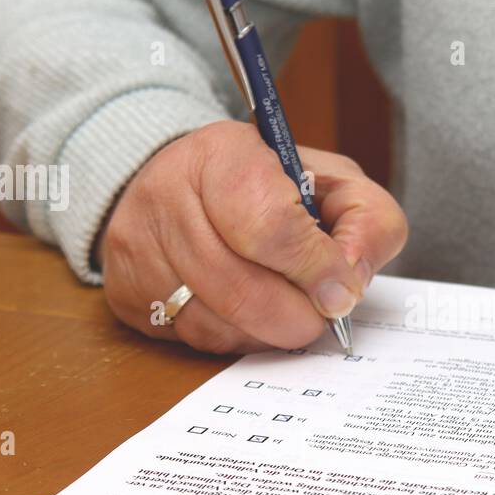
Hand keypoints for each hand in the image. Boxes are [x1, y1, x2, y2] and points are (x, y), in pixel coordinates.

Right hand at [97, 120, 406, 352]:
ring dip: (270, 331)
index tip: (343, 289)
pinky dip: (238, 338)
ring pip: (221, 325)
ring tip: (288, 307)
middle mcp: (165, 196)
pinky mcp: (127, 293)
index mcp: (221, 154)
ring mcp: (138, 248)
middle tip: (321, 311)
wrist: (182, 183)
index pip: (270, 227)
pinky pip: (196, 341)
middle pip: (244, 291)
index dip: (316, 269)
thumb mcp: (333, 181)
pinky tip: (251, 314)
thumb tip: (352, 281)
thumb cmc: (269, 186)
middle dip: (299, 315)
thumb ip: (368, 220)